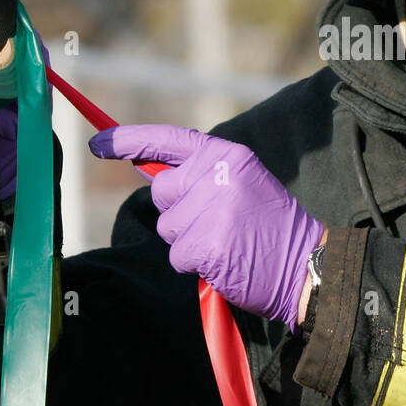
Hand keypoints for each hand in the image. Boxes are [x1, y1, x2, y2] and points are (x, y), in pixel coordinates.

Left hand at [88, 124, 325, 329]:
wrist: (308, 265)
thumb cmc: (271, 228)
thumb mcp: (243, 184)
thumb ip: (202, 175)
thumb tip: (152, 174)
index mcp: (228, 156)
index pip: (168, 140)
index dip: (128, 140)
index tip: (97, 142)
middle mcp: (218, 175)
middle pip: (161, 192)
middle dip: (178, 212)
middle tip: (218, 223)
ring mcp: (212, 209)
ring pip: (167, 228)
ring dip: (188, 242)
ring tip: (226, 242)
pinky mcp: (207, 244)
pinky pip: (177, 255)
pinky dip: (194, 264)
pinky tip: (224, 260)